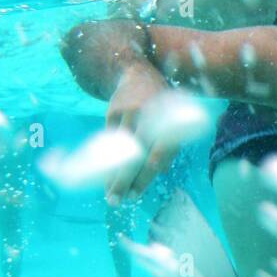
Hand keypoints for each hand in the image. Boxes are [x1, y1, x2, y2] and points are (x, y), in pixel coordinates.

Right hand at [104, 63, 176, 204]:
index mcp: (169, 125)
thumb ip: (168, 145)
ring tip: (108, 194)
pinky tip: (104, 174)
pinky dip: (107, 159)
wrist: (138, 74)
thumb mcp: (171, 121)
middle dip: (124, 182)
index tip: (134, 196)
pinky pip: (109, 141)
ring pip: (119, 151)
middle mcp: (150, 119)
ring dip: (112, 174)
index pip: (157, 157)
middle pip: (135, 156)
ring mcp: (130, 115)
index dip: (144, 178)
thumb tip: (160, 172)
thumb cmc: (161, 105)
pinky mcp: (114, 112)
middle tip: (116, 202)